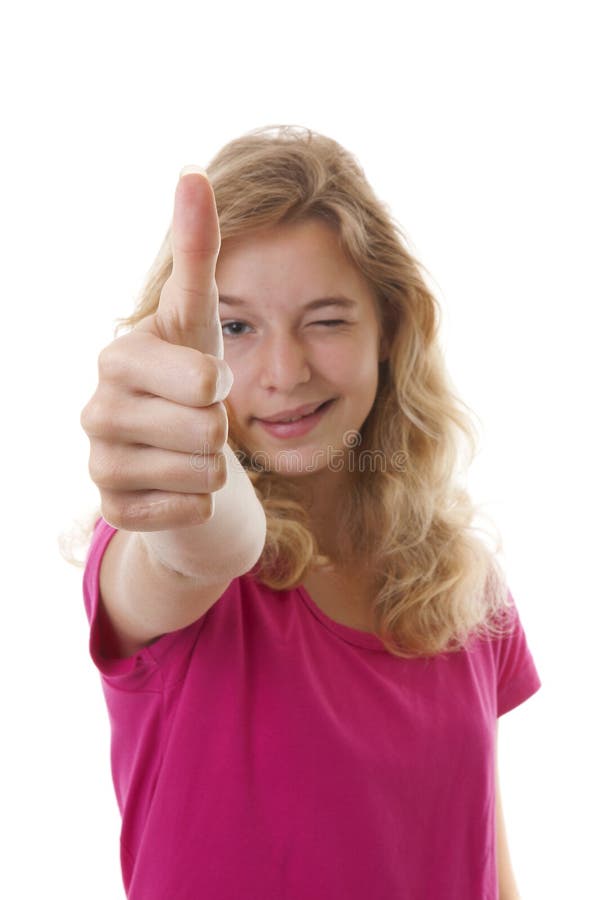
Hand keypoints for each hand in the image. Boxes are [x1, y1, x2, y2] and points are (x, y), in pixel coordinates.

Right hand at [80, 168, 233, 531]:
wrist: (176, 448)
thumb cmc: (191, 374)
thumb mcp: (198, 315)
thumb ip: (197, 249)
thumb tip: (192, 173)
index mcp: (118, 358)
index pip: (203, 380)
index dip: (219, 385)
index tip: (205, 381)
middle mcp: (96, 410)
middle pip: (208, 431)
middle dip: (222, 429)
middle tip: (199, 420)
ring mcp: (99, 463)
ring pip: (203, 473)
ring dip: (214, 464)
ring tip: (190, 449)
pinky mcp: (113, 510)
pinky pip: (188, 511)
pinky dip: (200, 500)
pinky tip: (177, 483)